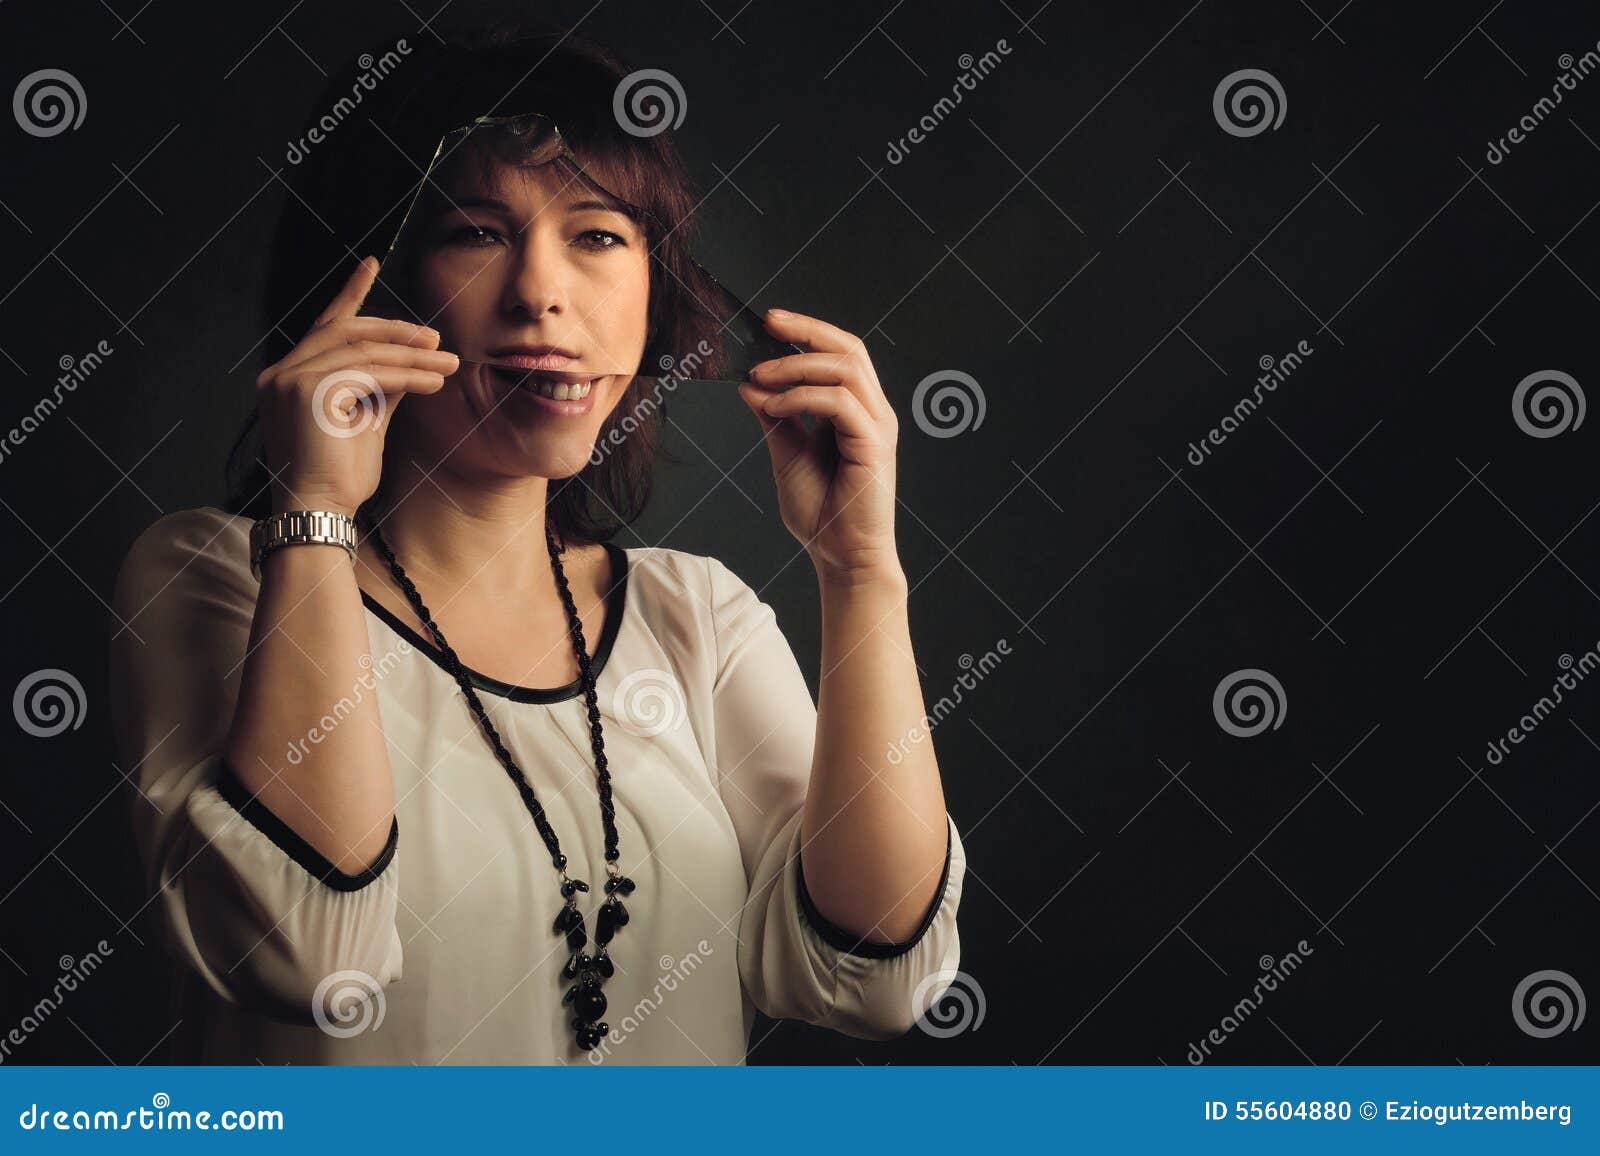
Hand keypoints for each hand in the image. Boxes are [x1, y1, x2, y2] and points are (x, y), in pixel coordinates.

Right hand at [255, 256, 457, 516]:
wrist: (320, 511)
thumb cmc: (339, 478)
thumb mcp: (365, 422)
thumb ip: (380, 388)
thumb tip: (409, 362)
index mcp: (289, 377)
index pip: (325, 326)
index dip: (350, 293)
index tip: (371, 263)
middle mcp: (281, 373)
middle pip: (346, 332)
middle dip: (395, 331)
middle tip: (436, 337)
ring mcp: (290, 380)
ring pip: (363, 351)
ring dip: (412, 355)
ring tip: (448, 362)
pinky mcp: (308, 391)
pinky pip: (368, 372)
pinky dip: (406, 374)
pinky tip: (435, 380)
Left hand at [736, 310, 901, 582]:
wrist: (841, 558)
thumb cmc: (821, 513)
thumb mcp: (788, 455)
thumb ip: (775, 419)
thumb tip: (750, 384)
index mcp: (857, 411)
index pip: (841, 353)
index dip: (808, 332)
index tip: (768, 323)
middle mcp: (873, 413)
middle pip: (851, 349)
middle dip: (807, 331)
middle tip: (767, 326)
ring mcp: (877, 428)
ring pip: (845, 370)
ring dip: (797, 366)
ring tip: (761, 377)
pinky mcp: (874, 447)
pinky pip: (840, 403)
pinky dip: (801, 398)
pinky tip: (772, 408)